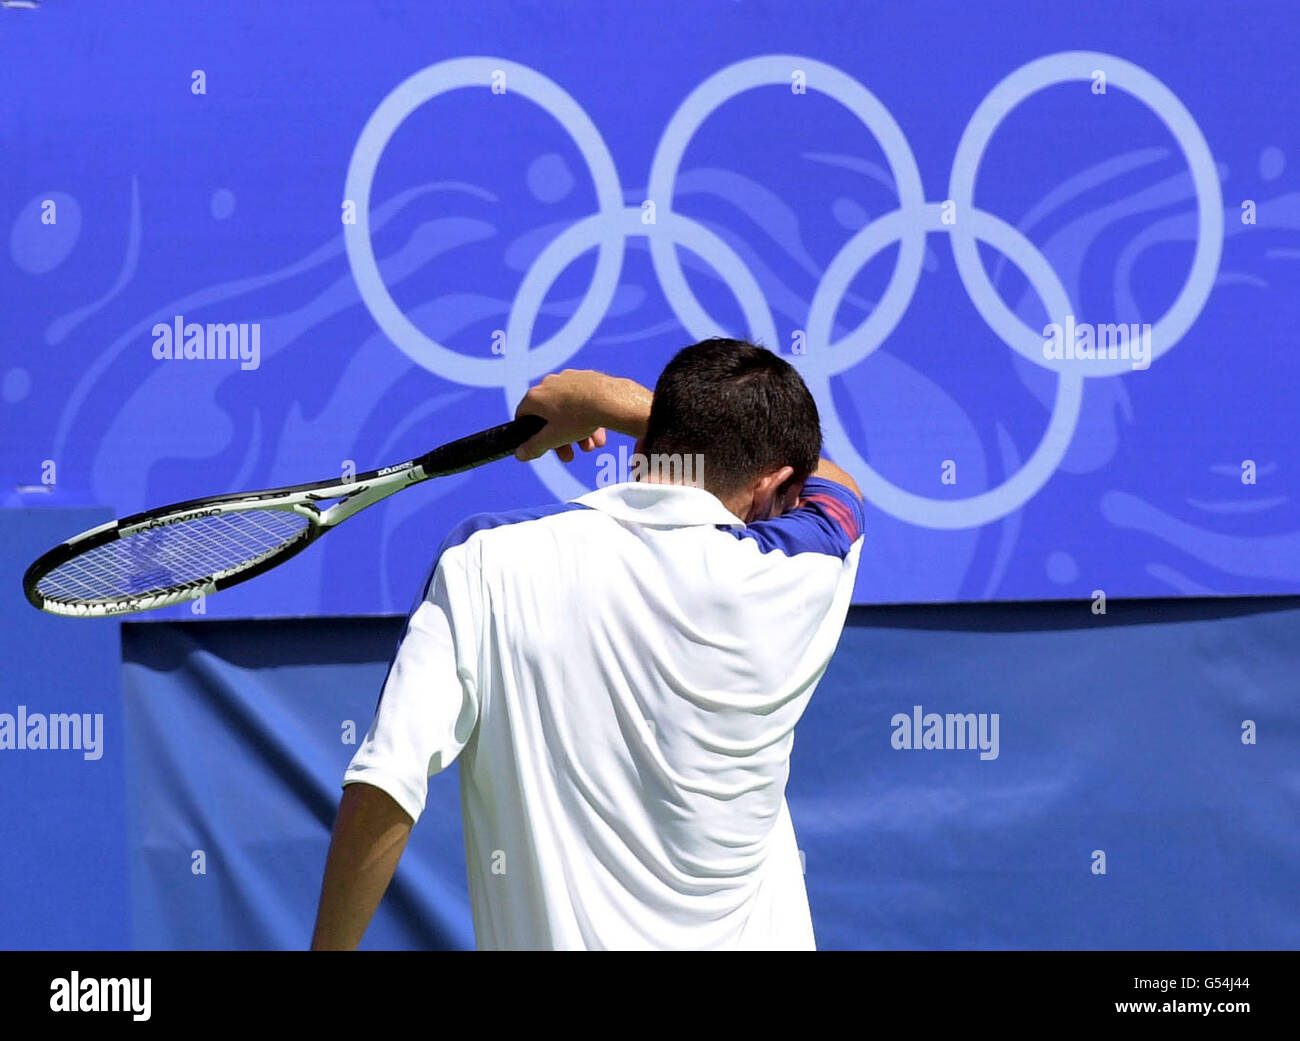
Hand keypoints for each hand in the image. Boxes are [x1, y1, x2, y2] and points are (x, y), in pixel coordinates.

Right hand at [513, 369, 648, 461]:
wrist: (610, 400)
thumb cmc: (578, 418)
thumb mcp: (553, 439)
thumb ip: (534, 447)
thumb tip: (519, 454)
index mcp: (535, 397)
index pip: (523, 416)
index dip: (529, 433)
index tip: (540, 445)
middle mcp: (549, 383)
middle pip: (550, 417)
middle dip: (561, 440)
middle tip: (570, 456)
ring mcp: (568, 379)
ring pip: (569, 410)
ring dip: (578, 432)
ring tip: (590, 446)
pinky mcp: (587, 378)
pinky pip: (583, 401)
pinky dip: (589, 417)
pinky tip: (599, 434)